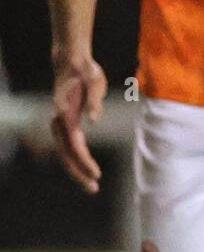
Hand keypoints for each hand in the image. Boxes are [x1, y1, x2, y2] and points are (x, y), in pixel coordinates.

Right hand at [51, 50, 106, 193]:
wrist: (70, 62)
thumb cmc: (85, 72)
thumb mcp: (95, 82)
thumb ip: (95, 101)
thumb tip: (94, 121)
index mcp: (66, 115)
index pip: (74, 146)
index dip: (84, 162)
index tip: (97, 174)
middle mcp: (58, 122)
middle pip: (66, 155)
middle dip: (79, 173)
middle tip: (94, 188)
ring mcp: (58, 124)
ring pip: (64, 153)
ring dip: (76, 169)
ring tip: (92, 183)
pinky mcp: (63, 123)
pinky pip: (67, 147)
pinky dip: (75, 160)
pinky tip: (86, 168)